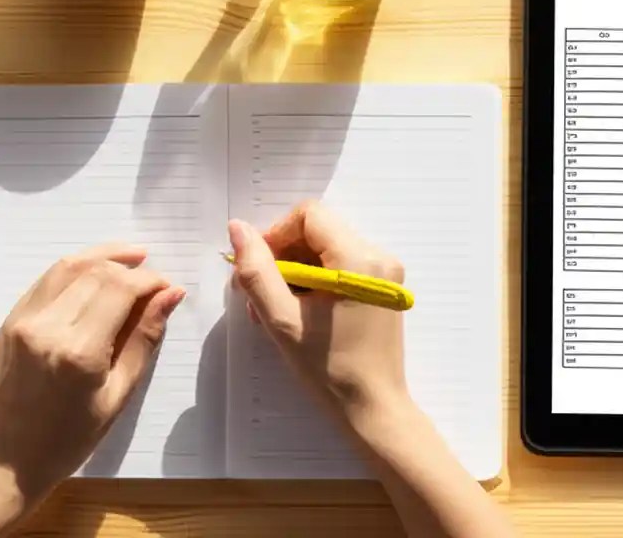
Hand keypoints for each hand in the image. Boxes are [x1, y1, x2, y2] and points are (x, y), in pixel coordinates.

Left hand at [0, 244, 184, 499]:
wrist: (6, 458)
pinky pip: (46, 280)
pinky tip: (94, 275)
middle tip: (151, 280)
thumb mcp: (118, 396)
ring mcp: (23, 320)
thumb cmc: (70, 439)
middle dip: (130, 268)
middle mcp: (48, 326)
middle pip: (96, 272)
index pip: (121, 289)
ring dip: (102, 257)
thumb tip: (170, 295)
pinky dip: (74, 269)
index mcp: (79, 352)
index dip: (149, 280)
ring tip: (129, 259)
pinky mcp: (10, 319)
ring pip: (68, 266)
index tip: (167, 287)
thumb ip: (144, 340)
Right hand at [227, 201, 408, 424]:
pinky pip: (340, 266)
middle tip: (257, 294)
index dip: (275, 234)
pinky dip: (313, 281)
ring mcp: (384, 272)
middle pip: (318, 231)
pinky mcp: (382, 287)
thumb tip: (238, 229)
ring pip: (326, 249)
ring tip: (272, 309)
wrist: (373, 408)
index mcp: (358, 259)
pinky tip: (296, 311)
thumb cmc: (329, 369)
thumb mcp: (283, 320)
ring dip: (294, 271)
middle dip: (282, 256)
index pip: (309, 215)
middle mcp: (378, 256)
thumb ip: (257, 271)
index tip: (257, 268)